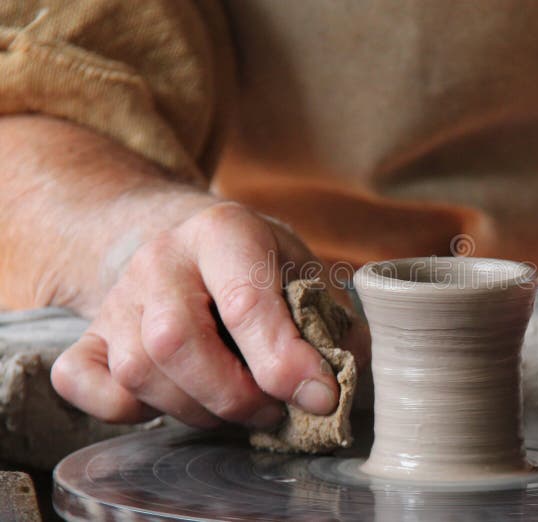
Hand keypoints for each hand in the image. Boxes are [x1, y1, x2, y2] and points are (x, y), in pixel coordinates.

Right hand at [51, 201, 368, 427]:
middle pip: (176, 342)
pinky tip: (172, 401)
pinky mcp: (90, 332)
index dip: (285, 360)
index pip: (245, 302)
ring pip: (138, 372)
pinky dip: (125, 408)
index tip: (321, 396)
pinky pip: (83, 382)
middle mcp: (161, 259)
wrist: (187, 243)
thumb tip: (345, 373)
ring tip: (238, 406)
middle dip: (235, 395)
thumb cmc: (253, 262)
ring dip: (197, 409)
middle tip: (274, 410)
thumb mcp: (300, 270)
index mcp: (223, 233)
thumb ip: (327, 319)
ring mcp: (118, 297)